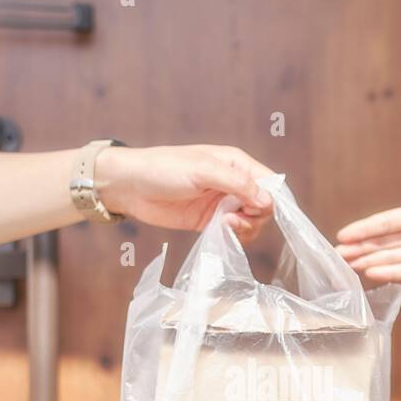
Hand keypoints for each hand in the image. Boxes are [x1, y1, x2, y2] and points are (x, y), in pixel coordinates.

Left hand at [96, 144, 273, 242]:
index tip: (256, 211)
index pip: (269, 183)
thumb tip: (267, 201)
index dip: (270, 200)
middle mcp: (233, 183)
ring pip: (251, 222)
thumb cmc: (163, 169)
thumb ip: (236, 184)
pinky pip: (233, 232)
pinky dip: (232, 236)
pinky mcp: (210, 221)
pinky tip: (220, 232)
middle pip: (263, 206)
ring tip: (224, 225)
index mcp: (236, 163)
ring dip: (244, 228)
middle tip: (233, 220)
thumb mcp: (202, 171)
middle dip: (255, 217)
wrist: (130, 187)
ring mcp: (222, 203)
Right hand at [335, 198, 400, 279]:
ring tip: (347, 265)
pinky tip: (372, 274)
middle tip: (335, 253)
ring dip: (370, 260)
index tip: (344, 234)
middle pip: (386, 240)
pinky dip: (391, 272)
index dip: (366, 228)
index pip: (390, 221)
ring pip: (393, 255)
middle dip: (361, 246)